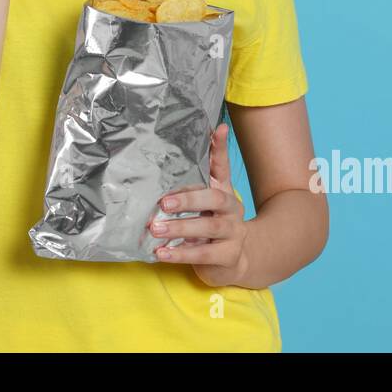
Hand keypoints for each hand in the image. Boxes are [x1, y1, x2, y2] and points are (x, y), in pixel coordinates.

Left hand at [147, 122, 249, 287]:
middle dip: (188, 199)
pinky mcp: (228, 256)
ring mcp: (233, 232)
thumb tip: (161, 168)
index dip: (220, 149)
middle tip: (163, 202)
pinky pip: (203, 254)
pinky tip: (162, 253)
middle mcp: (231, 209)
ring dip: (180, 227)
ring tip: (156, 229)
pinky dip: (180, 254)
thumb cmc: (211, 229)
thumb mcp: (203, 207)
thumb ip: (188, 189)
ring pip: (208, 226)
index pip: (222, 167)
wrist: (235, 262)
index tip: (219, 129)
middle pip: (214, 198)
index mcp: (223, 191)